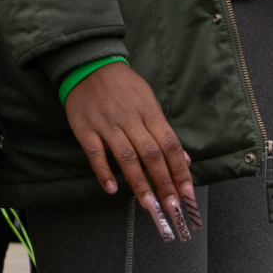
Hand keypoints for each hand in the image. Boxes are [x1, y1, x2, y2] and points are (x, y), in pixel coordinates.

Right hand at [63, 64, 196, 242]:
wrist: (89, 65)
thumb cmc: (123, 86)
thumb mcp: (150, 101)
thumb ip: (165, 131)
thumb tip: (184, 159)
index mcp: (149, 112)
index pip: (169, 145)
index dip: (179, 170)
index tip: (187, 193)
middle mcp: (130, 119)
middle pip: (151, 154)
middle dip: (163, 182)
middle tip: (172, 207)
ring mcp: (107, 125)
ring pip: (126, 157)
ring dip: (139, 183)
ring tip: (149, 205)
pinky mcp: (85, 129)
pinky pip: (95, 153)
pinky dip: (104, 172)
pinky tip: (112, 189)